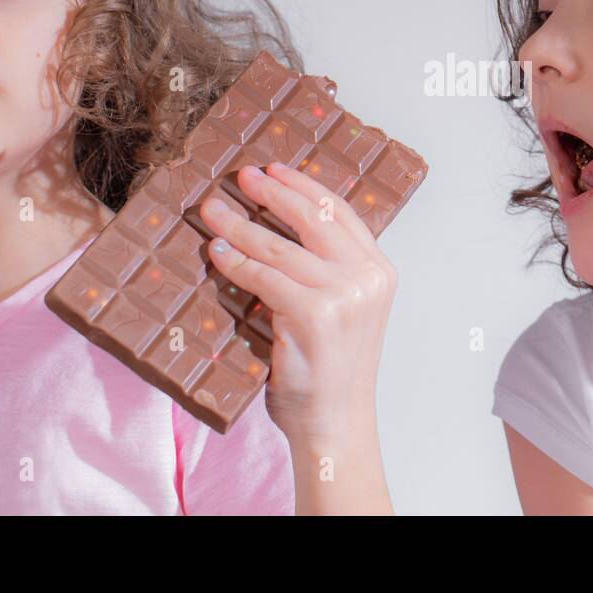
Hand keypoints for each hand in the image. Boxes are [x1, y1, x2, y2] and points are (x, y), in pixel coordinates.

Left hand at [198, 161, 395, 448]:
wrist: (334, 423)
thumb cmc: (329, 371)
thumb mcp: (343, 310)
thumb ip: (326, 271)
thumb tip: (276, 229)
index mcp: (379, 271)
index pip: (341, 213)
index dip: (305, 187)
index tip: (276, 169)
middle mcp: (368, 278)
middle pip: (313, 219)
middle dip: (273, 192)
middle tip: (241, 177)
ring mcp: (344, 295)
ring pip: (280, 247)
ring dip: (240, 225)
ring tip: (213, 212)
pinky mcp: (315, 315)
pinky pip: (264, 278)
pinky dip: (236, 262)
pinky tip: (217, 253)